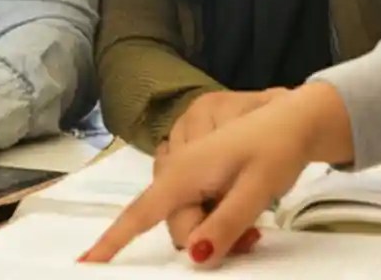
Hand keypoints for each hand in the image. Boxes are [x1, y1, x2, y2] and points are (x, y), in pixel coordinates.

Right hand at [83, 83, 352, 267]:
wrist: (295, 118)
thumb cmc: (277, 148)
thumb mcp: (256, 191)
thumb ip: (224, 224)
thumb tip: (194, 255)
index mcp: (184, 173)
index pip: (140, 214)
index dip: (112, 242)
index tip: (85, 263)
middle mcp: (178, 170)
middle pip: (176, 225)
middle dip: (205, 240)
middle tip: (251, 239)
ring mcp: (188, 169)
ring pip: (187, 217)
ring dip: (214, 229)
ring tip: (253, 226)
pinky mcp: (200, 171)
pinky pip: (196, 204)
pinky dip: (215, 216)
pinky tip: (241, 211)